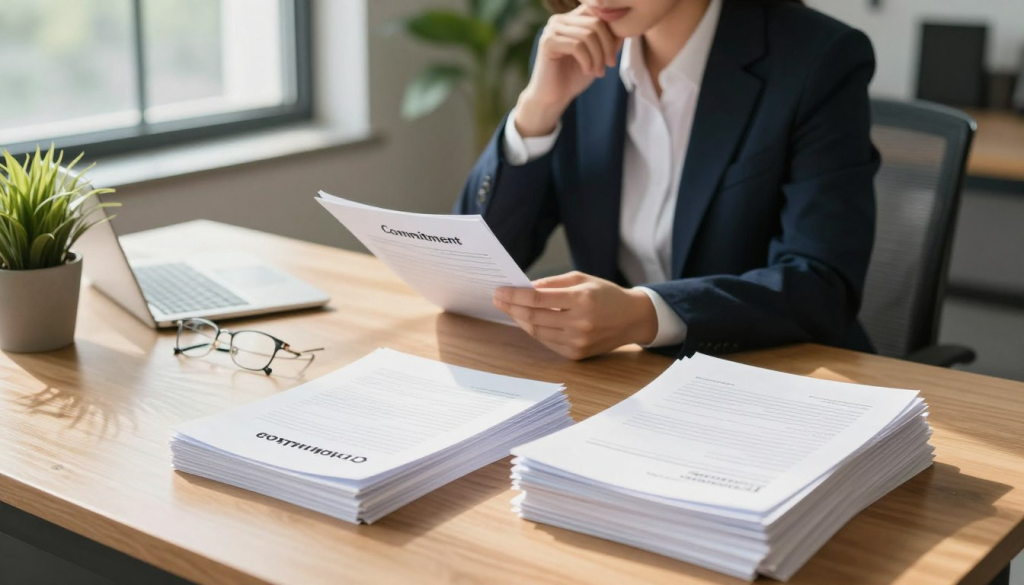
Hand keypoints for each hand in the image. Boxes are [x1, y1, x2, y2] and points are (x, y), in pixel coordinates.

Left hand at [493, 271, 657, 360]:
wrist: (633, 319)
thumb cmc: (606, 294)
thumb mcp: (582, 279)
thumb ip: (552, 283)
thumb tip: (524, 288)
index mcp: (581, 299)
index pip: (538, 299)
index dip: (515, 295)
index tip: (500, 291)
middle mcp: (579, 323)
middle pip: (534, 317)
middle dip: (511, 308)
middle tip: (498, 299)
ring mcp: (578, 341)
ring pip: (537, 332)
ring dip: (520, 320)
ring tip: (510, 309)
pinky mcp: (577, 354)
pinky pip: (547, 342)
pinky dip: (534, 330)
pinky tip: (527, 320)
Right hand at [514, 6, 621, 136]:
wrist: (553, 98)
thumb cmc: (574, 77)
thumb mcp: (598, 57)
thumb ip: (610, 41)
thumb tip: (625, 29)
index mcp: (571, 19)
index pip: (598, 13)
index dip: (612, 32)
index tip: (613, 56)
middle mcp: (560, 20)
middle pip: (596, 22)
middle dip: (607, 46)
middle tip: (610, 65)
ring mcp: (552, 29)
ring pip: (588, 35)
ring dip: (598, 56)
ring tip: (598, 72)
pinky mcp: (547, 42)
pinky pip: (577, 46)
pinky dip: (587, 60)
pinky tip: (587, 71)